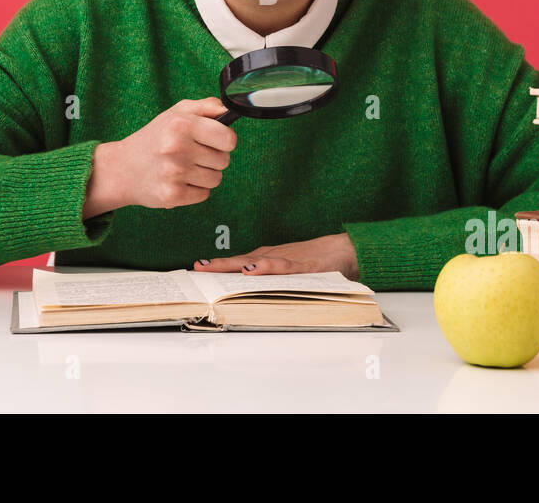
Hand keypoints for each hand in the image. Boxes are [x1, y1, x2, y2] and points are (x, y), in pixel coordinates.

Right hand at [83, 97, 236, 218]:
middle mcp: (177, 148)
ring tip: (183, 167)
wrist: (122, 168)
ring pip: (216, 179)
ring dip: (204, 175)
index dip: (224, 140)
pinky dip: (194, 190)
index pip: (228, 139)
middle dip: (212, 158)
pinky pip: (204, 195)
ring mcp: (174, 173)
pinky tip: (178, 181)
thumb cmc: (154, 138)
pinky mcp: (172, 195)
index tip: (213, 141)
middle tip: (191, 154)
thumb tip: (229, 110)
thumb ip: (206, 106)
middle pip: (224, 160)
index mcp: (181, 124)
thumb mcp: (176, 113)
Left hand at [193, 233, 359, 281]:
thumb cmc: (315, 261)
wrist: (344, 249)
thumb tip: (244, 290)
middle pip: (238, 262)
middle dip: (216, 267)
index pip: (235, 265)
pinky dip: (266, 268)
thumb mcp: (287, 271)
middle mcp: (271, 257)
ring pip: (255, 263)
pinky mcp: (303, 266)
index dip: (215, 268)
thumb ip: (268, 278)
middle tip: (195, 269)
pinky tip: (253, 270)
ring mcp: (286, 260)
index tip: (194, 272)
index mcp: (266, 260)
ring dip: (233, 266)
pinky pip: (282, 267)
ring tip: (213, 269)